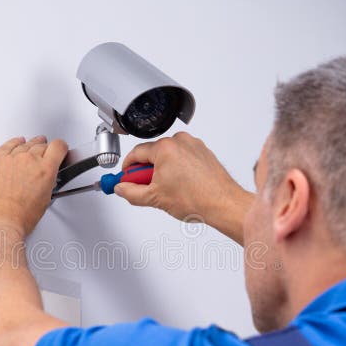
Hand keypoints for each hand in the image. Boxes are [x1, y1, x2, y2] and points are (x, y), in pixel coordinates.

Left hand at [0, 136, 67, 236]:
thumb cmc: (18, 218)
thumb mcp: (44, 201)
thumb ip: (46, 183)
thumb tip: (45, 180)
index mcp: (45, 170)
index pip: (58, 147)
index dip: (61, 148)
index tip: (59, 150)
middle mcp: (27, 160)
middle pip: (39, 145)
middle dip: (44, 148)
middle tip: (44, 153)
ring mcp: (9, 159)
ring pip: (22, 144)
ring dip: (28, 145)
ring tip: (30, 146)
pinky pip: (5, 146)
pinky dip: (12, 143)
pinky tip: (15, 143)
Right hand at [114, 132, 252, 242]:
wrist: (223, 203)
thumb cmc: (197, 198)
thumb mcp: (155, 198)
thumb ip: (131, 192)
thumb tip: (122, 188)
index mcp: (165, 148)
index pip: (136, 153)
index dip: (128, 168)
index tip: (125, 177)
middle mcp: (180, 141)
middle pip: (152, 153)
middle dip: (146, 171)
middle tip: (146, 188)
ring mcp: (193, 145)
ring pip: (168, 156)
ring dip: (163, 170)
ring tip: (168, 190)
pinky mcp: (203, 152)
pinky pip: (183, 158)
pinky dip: (178, 169)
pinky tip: (181, 186)